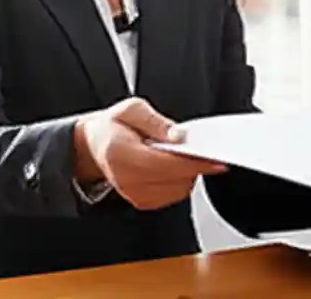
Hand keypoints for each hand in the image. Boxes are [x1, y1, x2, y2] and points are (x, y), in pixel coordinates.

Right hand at [73, 97, 226, 209]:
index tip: (214, 158)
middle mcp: (126, 180)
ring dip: (189, 173)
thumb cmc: (113, 126)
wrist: (95, 145)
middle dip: (196, 166)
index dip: (192, 162)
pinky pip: (173, 195)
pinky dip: (181, 180)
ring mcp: (134, 194)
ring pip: (178, 190)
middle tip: (209, 151)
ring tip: (184, 154)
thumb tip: (179, 136)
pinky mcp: (142, 202)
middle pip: (174, 180)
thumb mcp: (132, 109)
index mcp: (120, 154)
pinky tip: (176, 165)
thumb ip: (156, 122)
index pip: (163, 164)